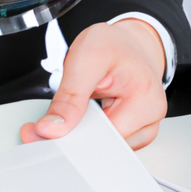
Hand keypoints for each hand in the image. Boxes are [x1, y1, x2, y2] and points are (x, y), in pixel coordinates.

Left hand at [20, 19, 167, 149]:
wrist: (124, 43)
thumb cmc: (113, 46)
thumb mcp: (87, 58)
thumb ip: (69, 96)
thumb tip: (52, 128)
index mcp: (145, 104)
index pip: (103, 140)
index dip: (70, 136)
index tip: (44, 131)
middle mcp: (147, 122)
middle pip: (100, 148)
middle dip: (70, 136)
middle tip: (47, 122)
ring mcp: (137, 130)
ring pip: (97, 148)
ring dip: (74, 134)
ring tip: (68, 112)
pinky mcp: (125, 132)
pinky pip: (98, 142)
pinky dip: (81, 132)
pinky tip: (76, 118)